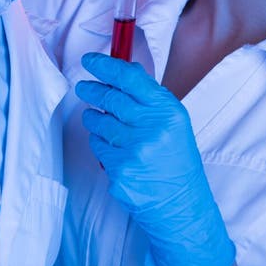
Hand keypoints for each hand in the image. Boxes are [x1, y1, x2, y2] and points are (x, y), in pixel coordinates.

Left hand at [76, 52, 234, 265]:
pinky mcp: (119, 171)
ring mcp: (133, 151)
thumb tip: (123, 69)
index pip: (130, 78)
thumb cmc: (176, 160)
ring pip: (98, 122)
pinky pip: (98, 147)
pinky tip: (113, 147)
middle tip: (84, 86)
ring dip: (93, 118)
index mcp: (168, 112)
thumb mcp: (173, 123)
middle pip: (109, 98)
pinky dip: (100, 143)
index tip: (90, 60)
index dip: (105, 65)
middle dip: (92, 89)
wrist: (181, 204)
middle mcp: (151, 129)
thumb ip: (148, 96)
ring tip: (98, 118)